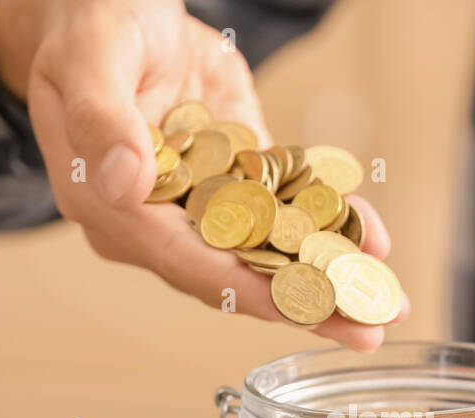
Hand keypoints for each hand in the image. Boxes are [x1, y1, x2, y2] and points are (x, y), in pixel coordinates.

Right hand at [0, 0, 403, 349]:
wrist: (112, 8)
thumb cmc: (89, 27)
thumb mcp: (88, 58)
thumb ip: (101, 119)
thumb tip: (125, 182)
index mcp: (112, 207)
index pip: (181, 259)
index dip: (240, 285)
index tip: (291, 304)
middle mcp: (160, 220)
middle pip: (236, 273)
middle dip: (304, 302)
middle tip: (365, 328)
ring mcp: (203, 204)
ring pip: (271, 250)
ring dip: (330, 276)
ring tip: (385, 302)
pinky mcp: (237, 180)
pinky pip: (288, 209)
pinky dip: (331, 223)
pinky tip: (374, 240)